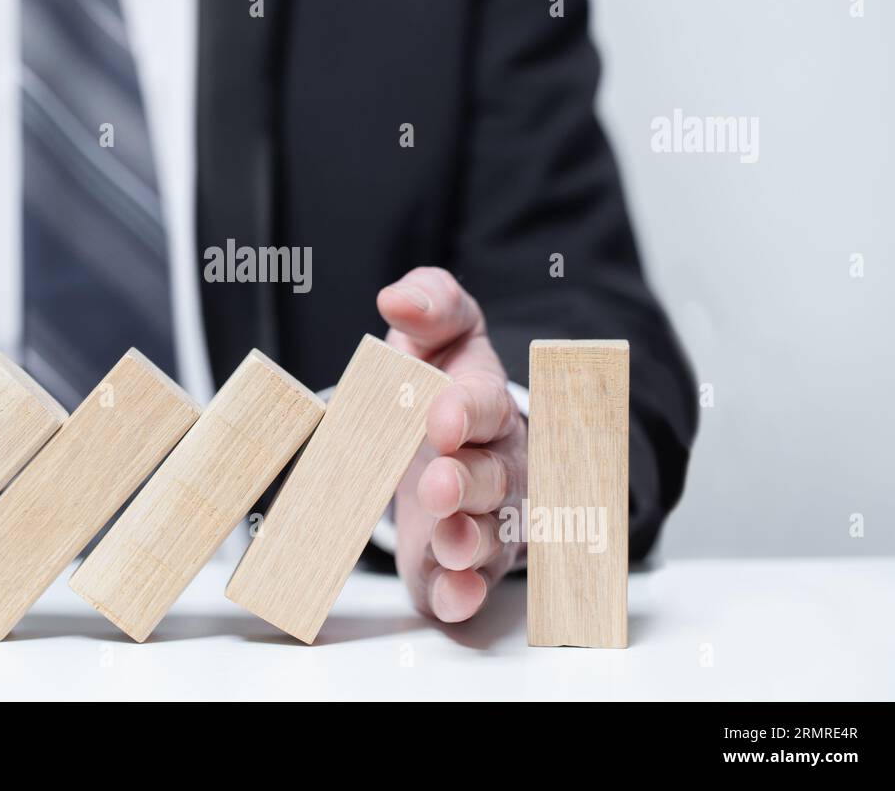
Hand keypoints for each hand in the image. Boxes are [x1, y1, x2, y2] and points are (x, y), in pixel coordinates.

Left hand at [377, 267, 526, 622]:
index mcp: (486, 406)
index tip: (440, 416)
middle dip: (467, 482)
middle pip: (494, 477)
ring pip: (491, 536)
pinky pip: (469, 585)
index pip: (486, 406)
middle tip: (437, 484)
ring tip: (450, 543)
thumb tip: (397, 298)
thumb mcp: (439, 332)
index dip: (467, 411)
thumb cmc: (442, 382)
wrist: (448, 438)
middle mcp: (497, 465)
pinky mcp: (460, 565)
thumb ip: (431, 305)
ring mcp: (485, 520)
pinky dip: (462, 594)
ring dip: (470, 542)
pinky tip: (450, 596)